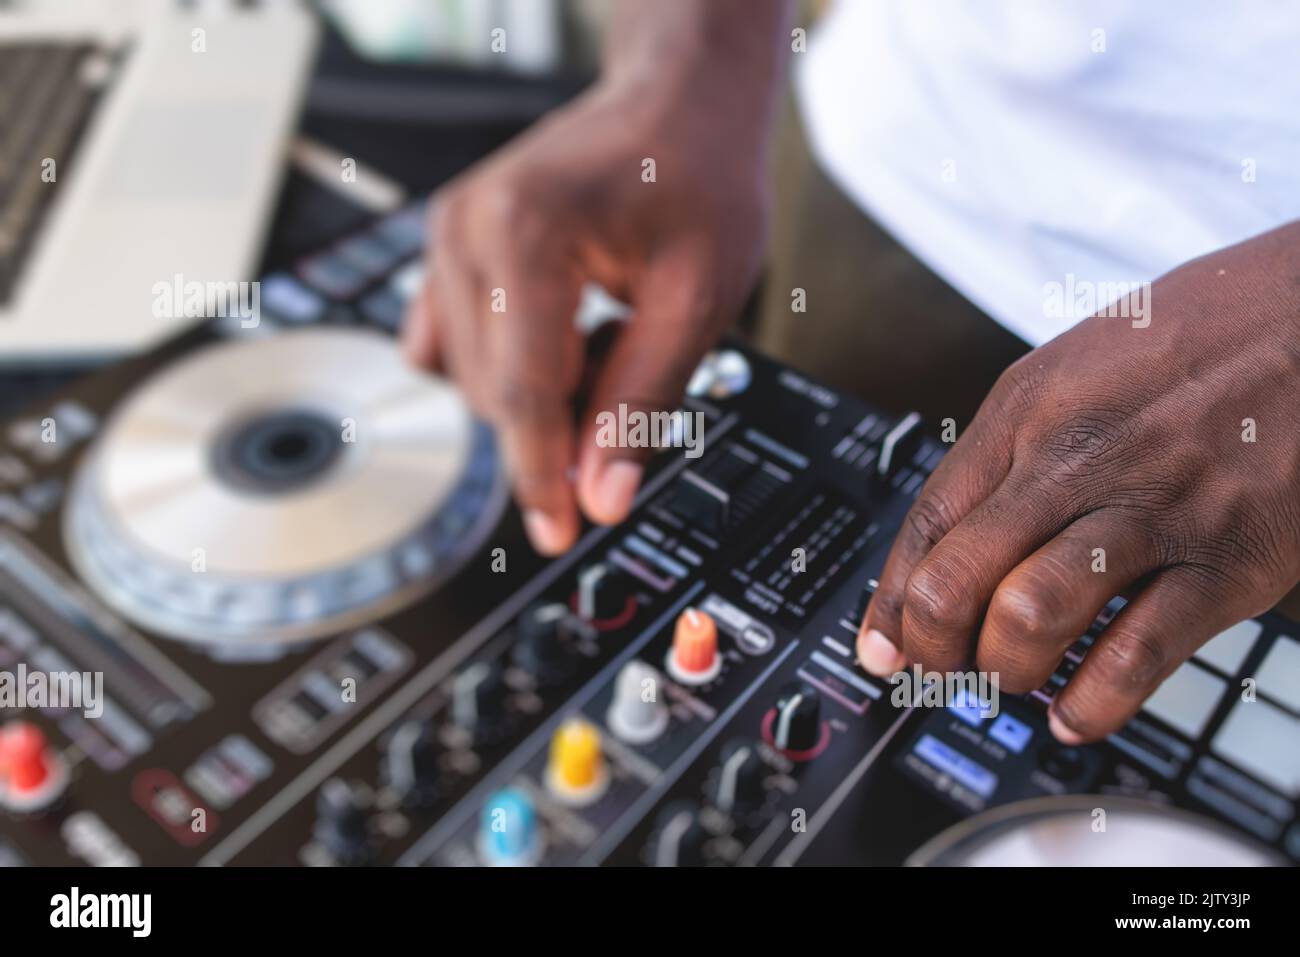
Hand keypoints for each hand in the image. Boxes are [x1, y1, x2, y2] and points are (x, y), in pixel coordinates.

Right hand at [403, 77, 770, 554]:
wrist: (676, 101)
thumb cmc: (698, 172)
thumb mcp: (698, 299)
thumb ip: (642, 402)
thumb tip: (602, 496)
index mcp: (526, 234)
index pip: (521, 396)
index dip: (542, 478)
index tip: (558, 533)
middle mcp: (468, 231)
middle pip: (493, 394)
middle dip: (558, 425)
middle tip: (633, 380)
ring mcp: (448, 234)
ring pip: (470, 378)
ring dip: (536, 391)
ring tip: (605, 334)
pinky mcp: (449, 244)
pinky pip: (450, 343)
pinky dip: (502, 364)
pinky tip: (558, 334)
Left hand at [857, 223, 1299, 742]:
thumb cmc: (1197, 334)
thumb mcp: (1076, 364)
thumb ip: (1015, 445)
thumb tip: (959, 530)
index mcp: (1028, 408)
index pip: (927, 521)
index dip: (891, 599)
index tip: (880, 643)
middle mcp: (1076, 458)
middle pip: (958, 576)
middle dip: (933, 645)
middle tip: (942, 669)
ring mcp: (1152, 509)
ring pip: (1031, 615)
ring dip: (1004, 669)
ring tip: (1012, 678)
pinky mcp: (1229, 559)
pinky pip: (1140, 652)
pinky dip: (1095, 702)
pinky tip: (1078, 715)